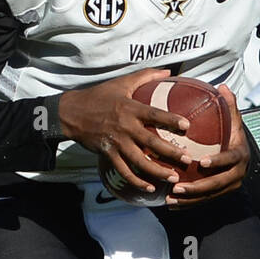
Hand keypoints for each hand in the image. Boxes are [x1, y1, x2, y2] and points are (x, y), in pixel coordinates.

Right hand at [56, 68, 189, 195]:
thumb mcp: (121, 82)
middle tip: (187, 159)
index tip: (187, 127)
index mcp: (130, 108)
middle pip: (151, 142)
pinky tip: (150, 187)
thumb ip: (146, 76)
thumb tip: (168, 71)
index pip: (154, 115)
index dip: (171, 120)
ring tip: (173, 178)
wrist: (72, 113)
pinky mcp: (108, 154)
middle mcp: (125, 127)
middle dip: (171, 152)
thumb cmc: (99, 96)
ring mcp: (116, 143)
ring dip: (158, 171)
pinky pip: (124, 171)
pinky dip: (137, 181)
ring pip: (140, 161)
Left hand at [165, 86, 248, 206]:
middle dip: (197, 187)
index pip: (229, 159)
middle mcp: (236, 174)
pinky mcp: (219, 195)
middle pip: (217, 184)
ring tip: (170, 198)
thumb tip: (222, 87)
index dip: (217, 162)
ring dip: (189, 199)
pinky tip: (171, 205)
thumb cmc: (233, 135)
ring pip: (208, 196)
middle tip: (177, 186)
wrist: (242, 155)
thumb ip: (229, 105)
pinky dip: (188, 204)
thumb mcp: (234, 120)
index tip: (201, 162)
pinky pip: (203, 201)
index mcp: (239, 155)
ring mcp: (228, 187)